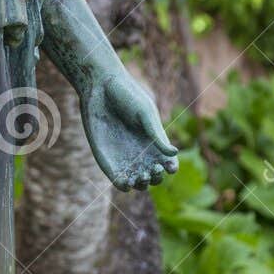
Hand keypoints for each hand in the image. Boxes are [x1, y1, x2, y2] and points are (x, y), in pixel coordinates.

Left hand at [79, 67, 177, 191]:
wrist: (100, 87)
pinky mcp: (107, 159)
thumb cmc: (126, 96)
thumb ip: (157, 135)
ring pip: (138, 183)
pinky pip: (118, 180)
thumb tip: (174, 153)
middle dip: (156, 178)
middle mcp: (141, 152)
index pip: (168, 164)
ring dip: (141, 185)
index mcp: (154, 142)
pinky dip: (124, 186)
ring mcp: (124, 157)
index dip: (171, 168)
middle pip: (154, 177)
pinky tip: (126, 181)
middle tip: (152, 168)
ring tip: (140, 175)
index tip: (168, 165)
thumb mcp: (145, 114)